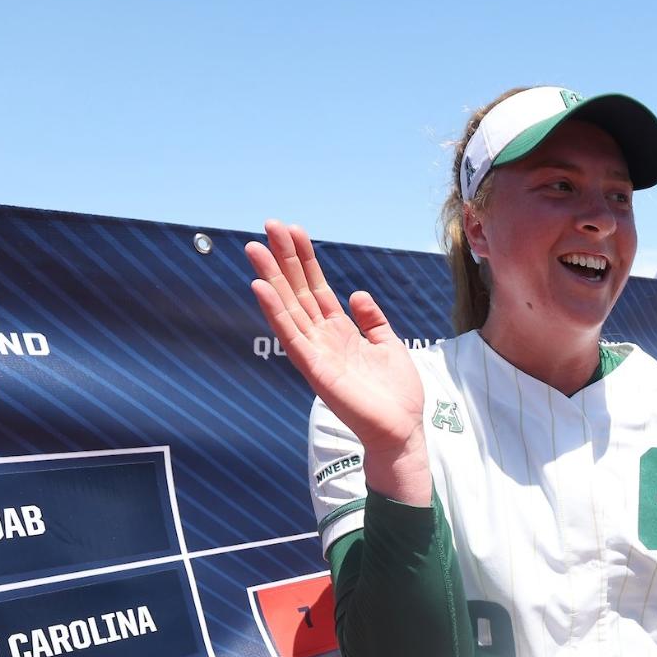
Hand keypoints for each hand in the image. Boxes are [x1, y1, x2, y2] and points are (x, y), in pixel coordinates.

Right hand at [246, 221, 424, 452]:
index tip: (293, 231)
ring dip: (271, 278)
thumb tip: (355, 294)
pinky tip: (261, 287)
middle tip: (269, 225)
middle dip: (284, 259)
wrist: (401, 431)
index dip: (305, 260)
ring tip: (254, 248)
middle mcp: (322, 339)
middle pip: (298, 291)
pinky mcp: (314, 370)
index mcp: (340, 332)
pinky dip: (275, 312)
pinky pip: (290, 336)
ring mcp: (316, 353)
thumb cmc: (396, 394)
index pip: (316, 288)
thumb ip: (372, 320)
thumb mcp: (389, 346)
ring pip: (288, 308)